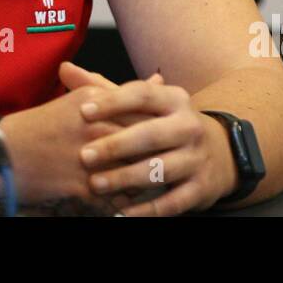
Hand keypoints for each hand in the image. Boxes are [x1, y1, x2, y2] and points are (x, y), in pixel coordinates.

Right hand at [0, 63, 165, 207]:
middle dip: (160, 152)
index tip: (172, 133)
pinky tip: (130, 202)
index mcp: (92, 101)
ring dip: (147, 179)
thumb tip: (159, 82)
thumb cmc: (42, 126)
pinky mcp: (80, 183)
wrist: (5, 153)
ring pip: (134, 170)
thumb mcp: (78, 101)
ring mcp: (86, 155)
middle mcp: (91, 125)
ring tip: (155, 182)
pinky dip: (127, 202)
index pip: (143, 109)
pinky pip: (116, 196)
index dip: (162, 124)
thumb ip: (119, 92)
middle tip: (173, 159)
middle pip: (143, 140)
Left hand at [71, 68, 238, 216]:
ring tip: (95, 184)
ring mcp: (197, 159)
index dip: (113, 102)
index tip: (83, 111)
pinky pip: (171, 202)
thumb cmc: (163, 124)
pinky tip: (120, 213)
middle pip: (151, 135)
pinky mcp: (200, 189)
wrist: (218, 153)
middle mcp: (189, 127)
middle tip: (83, 155)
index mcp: (175, 100)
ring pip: (160, 170)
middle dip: (116, 145)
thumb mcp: (143, 104)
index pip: (143, 95)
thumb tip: (64, 69)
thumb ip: (103, 89)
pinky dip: (145, 210)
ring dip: (126, 178)